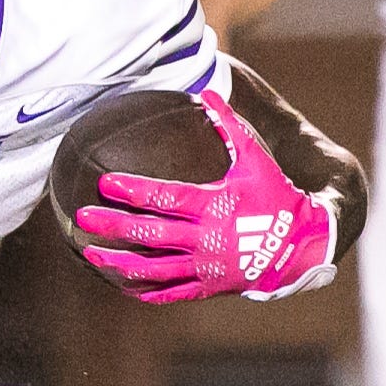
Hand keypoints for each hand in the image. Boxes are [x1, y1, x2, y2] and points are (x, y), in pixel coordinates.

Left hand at [75, 93, 338, 304]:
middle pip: (150, 234)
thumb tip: (207, 92)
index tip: (104, 183)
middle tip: (81, 218)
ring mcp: (207, 267)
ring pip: (155, 269)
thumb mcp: (256, 159)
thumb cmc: (277, 195)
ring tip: (91, 254)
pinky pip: (173, 293)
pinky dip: (147, 290)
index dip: (133, 191)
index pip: (165, 198)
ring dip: (120, 262)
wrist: (304, 244)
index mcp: (213, 206)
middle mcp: (206, 239)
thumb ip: (230, 126)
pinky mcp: (211, 287)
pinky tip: (124, 286)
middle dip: (113, 226)